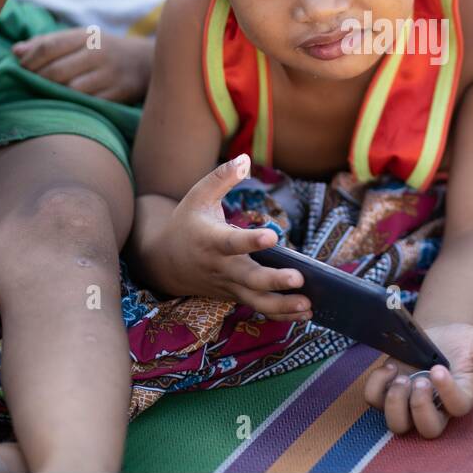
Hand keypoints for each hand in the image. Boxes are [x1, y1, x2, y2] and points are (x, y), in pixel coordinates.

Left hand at [12, 28, 152, 102]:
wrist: (148, 61)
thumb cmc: (104, 50)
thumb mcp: (81, 39)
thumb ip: (48, 43)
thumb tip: (15, 52)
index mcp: (86, 36)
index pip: (49, 46)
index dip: (30, 60)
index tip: (21, 69)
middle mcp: (99, 52)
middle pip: (56, 71)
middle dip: (38, 80)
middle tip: (31, 85)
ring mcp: (110, 74)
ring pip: (71, 90)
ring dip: (55, 95)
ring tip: (48, 95)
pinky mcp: (120, 93)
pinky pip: (89, 103)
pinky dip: (76, 105)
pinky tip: (69, 103)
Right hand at [163, 154, 311, 322]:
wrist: (163, 261)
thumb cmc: (187, 222)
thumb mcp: (198, 194)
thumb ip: (222, 177)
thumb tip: (245, 158)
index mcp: (212, 240)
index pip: (232, 242)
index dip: (251, 241)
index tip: (272, 237)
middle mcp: (221, 267)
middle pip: (249, 279)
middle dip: (274, 281)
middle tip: (299, 279)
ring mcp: (228, 285)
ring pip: (255, 301)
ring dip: (282, 306)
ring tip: (309, 306)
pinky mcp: (235, 295)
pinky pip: (258, 308)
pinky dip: (281, 314)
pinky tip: (305, 314)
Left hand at [363, 323, 472, 438]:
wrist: (437, 333)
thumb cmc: (462, 343)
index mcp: (460, 396)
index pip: (456, 407)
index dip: (447, 392)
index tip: (438, 368)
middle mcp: (436, 407)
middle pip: (427, 429)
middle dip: (420, 408)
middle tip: (419, 380)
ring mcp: (410, 403)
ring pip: (398, 425)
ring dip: (395, 404)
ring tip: (401, 377)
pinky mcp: (389, 393)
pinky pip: (375, 402)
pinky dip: (376, 388)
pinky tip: (388, 367)